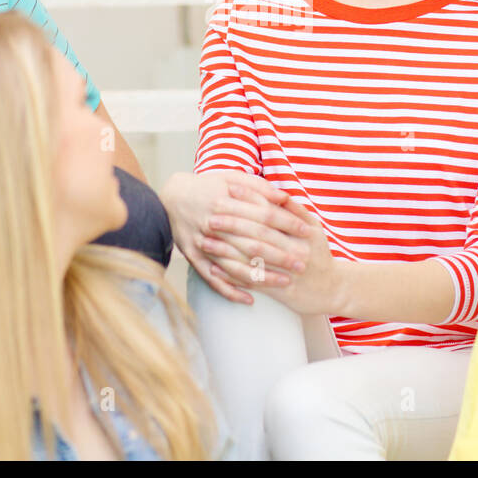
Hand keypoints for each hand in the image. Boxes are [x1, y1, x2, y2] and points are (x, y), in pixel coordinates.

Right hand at [159, 171, 306, 304]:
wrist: (170, 198)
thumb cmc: (207, 186)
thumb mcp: (231, 177)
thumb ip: (258, 187)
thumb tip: (285, 198)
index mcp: (225, 201)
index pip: (263, 215)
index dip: (287, 223)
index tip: (307, 231)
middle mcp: (214, 224)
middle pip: (253, 243)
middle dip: (281, 254)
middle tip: (303, 263)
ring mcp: (202, 243)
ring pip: (236, 266)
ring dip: (262, 276)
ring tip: (285, 282)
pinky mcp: (193, 258)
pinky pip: (213, 280)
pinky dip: (231, 292)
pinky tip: (250, 300)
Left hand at [204, 191, 343, 315]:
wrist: (334, 290)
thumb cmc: (320, 255)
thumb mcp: (315, 228)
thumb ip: (296, 210)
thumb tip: (277, 192)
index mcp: (302, 231)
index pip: (271, 212)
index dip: (250, 200)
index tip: (229, 190)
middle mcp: (295, 250)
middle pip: (258, 233)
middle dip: (233, 223)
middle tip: (210, 215)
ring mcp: (287, 271)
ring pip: (252, 258)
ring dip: (226, 249)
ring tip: (205, 240)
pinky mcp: (279, 291)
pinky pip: (252, 281)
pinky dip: (232, 275)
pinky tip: (214, 268)